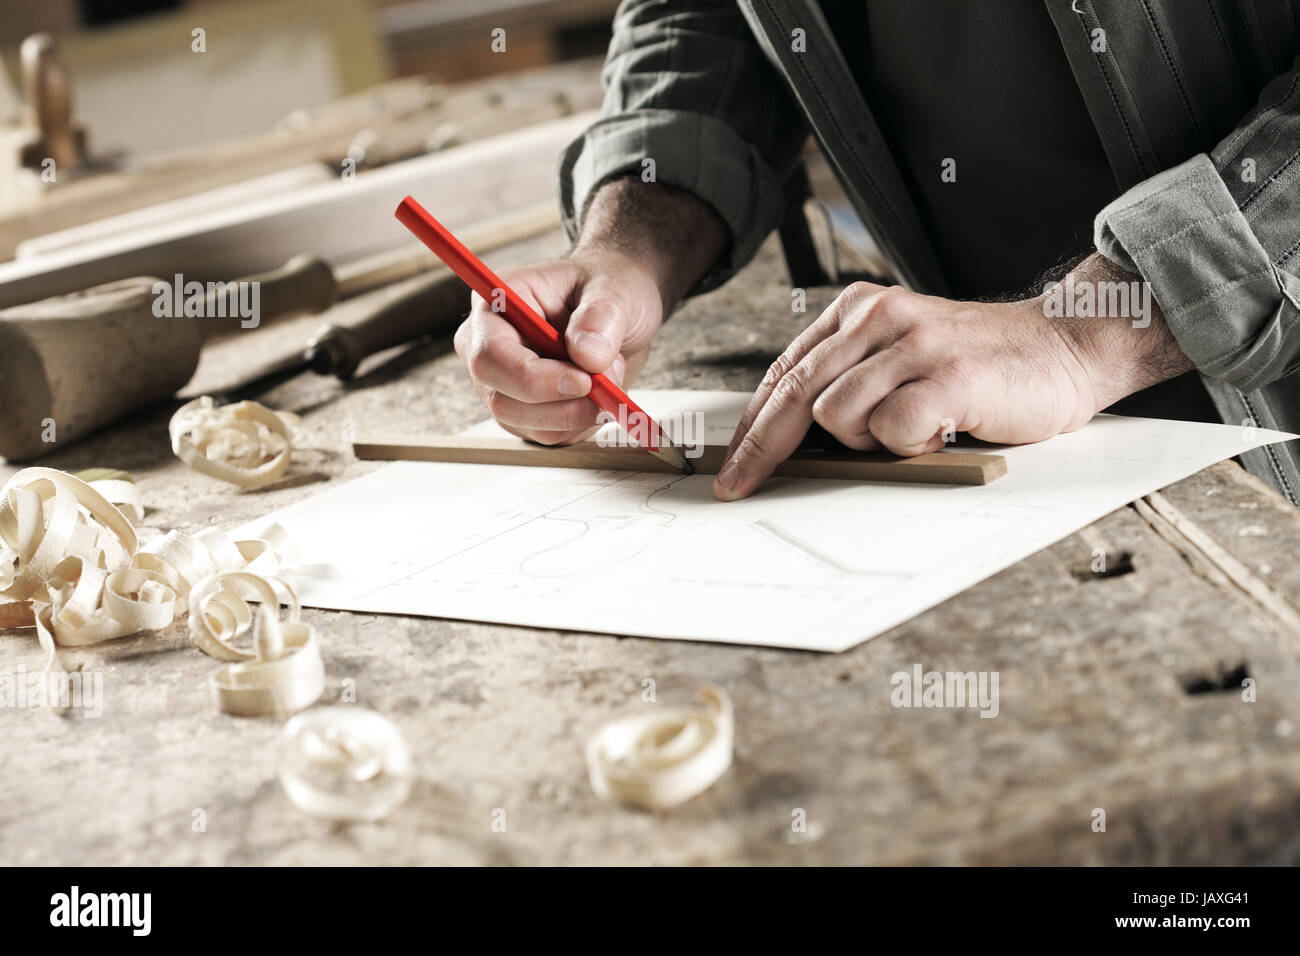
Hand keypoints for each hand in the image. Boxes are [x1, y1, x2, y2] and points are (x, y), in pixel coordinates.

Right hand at [454, 176, 726, 444]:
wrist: (620, 309)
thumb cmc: (608, 287)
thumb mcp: (615, 288)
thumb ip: (601, 317)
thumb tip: (588, 356)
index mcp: (496, 306)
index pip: (491, 356)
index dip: (533, 378)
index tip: (583, 381)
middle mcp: (488, 348)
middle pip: (502, 400)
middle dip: (562, 404)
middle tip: (608, 382)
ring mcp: (503, 385)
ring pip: (526, 425)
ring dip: (579, 412)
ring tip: (609, 374)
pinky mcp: (526, 413)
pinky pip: (549, 436)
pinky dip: (582, 423)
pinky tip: (600, 393)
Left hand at [715, 259, 1191, 500]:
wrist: (1067, 345)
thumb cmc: (982, 366)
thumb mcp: (901, 357)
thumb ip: (851, 379)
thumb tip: (787, 440)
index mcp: (859, 311)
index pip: (784, 374)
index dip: (752, 427)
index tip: (731, 467)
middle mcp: (879, 317)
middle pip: (792, 395)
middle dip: (762, 450)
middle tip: (739, 487)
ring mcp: (913, 343)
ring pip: (836, 416)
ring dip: (867, 442)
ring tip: (914, 430)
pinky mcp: (946, 373)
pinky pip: (890, 429)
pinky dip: (908, 445)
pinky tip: (938, 433)